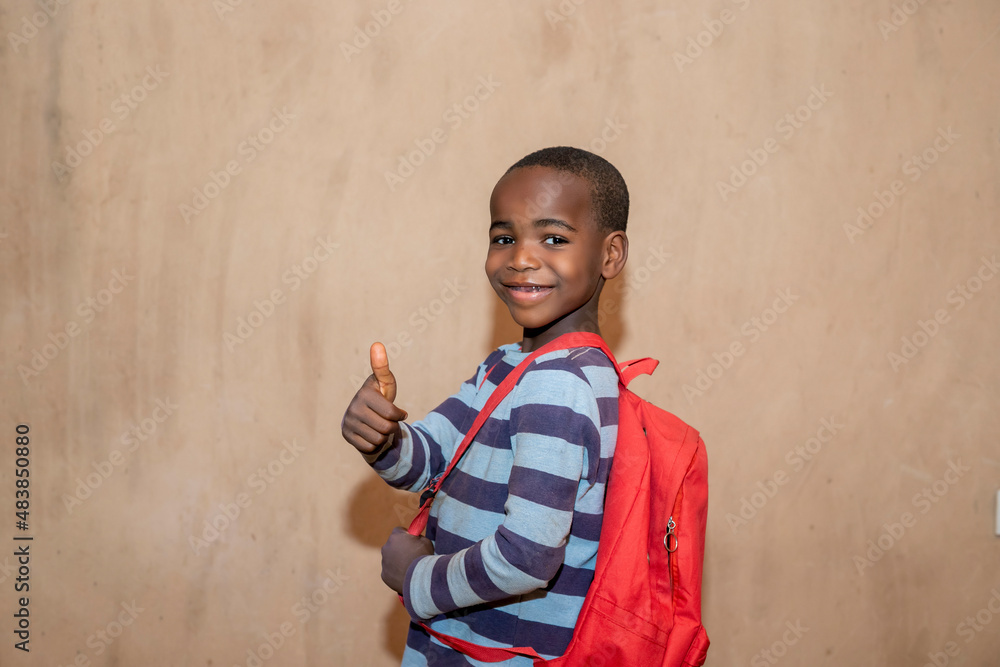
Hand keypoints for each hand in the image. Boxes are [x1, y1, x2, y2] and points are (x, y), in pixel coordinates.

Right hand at [341, 342, 407, 456]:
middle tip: (387, 420)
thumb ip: (382, 367)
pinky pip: (369, 447)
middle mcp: (353, 408)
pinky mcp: (346, 436)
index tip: (399, 413)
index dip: (399, 415)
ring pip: (378, 439)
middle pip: (386, 428)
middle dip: (392, 426)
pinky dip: (374, 443)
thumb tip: (377, 344)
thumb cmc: (380, 396)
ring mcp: (348, 422)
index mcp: (364, 394)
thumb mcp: (386, 383)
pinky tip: (371, 433)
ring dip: (383, 435)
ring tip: (379, 426)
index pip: (392, 414)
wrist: (365, 416)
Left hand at [380, 527, 433, 594]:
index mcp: (395, 537)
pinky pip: (390, 571)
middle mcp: (386, 548)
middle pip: (392, 545)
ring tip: (409, 567)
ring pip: (390, 558)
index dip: (406, 535)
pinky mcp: (384, 575)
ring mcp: (384, 562)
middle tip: (411, 554)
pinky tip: (405, 575)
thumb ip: (417, 537)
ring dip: (397, 560)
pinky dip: (396, 572)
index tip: (411, 540)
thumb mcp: (425, 541)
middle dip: (400, 548)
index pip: (398, 531)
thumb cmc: (423, 557)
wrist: (419, 578)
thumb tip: (414, 537)